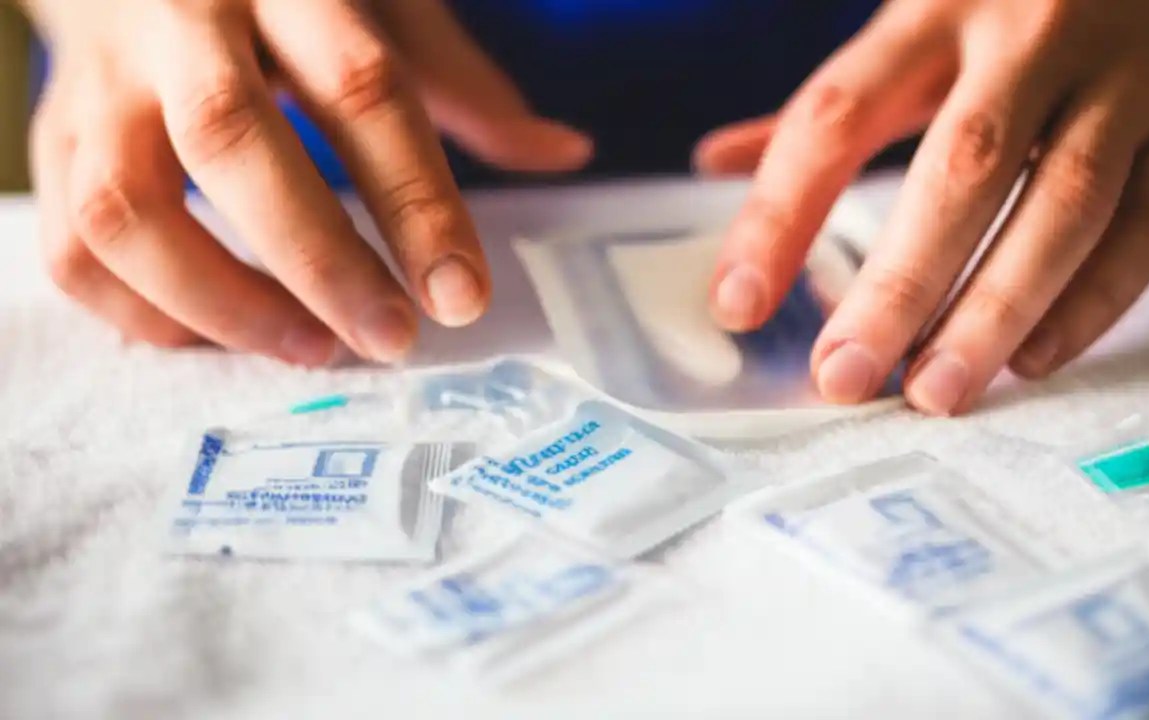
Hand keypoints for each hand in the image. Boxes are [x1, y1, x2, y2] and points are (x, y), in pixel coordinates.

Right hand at [25, 0, 591, 364]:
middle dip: (320, 261)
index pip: (359, 87)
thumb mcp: (382, 3)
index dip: (416, 201)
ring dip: (224, 303)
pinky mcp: (53, 135)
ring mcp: (99, 79)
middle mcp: (180, 18)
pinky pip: (72, 248)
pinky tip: (222, 334)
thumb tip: (565, 151)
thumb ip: (462, 83)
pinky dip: (145, 314)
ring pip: (126, 208)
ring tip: (312, 349)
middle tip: (392, 341)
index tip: (462, 296)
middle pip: (233, 142)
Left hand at [696, 0, 1148, 413]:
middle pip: (962, 169)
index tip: (739, 305)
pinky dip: (1096, 300)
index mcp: (933, 9)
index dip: (779, 216)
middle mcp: (1029, 35)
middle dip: (899, 286)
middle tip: (846, 378)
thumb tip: (714, 162)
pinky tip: (1035, 359)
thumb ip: (828, 103)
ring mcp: (1125, 74)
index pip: (836, 117)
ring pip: (1067, 203)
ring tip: (937, 391)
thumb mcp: (914, 22)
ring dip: (999, 310)